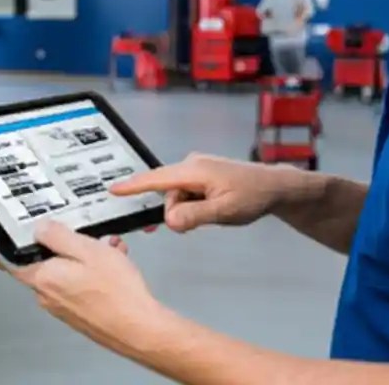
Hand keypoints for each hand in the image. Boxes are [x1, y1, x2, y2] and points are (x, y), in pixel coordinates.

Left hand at [0, 220, 165, 354]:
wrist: (139, 328)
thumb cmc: (116, 293)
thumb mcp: (88, 250)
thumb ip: (59, 236)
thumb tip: (40, 228)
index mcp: (44, 277)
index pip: (9, 260)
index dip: (2, 245)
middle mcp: (48, 295)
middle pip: (45, 261)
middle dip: (66, 244)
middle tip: (87, 236)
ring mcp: (63, 306)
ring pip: (66, 271)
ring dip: (86, 257)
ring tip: (110, 251)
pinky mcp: (78, 312)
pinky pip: (79, 285)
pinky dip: (93, 273)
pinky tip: (114, 266)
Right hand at [109, 152, 284, 232]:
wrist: (274, 186)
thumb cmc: (253, 197)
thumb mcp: (224, 212)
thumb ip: (194, 216)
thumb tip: (168, 220)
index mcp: (194, 170)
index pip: (156, 179)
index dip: (133, 186)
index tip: (113, 190)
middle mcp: (192, 164)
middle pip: (167, 193)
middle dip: (176, 211)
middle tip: (197, 224)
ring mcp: (197, 168)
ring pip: (177, 195)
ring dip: (187, 209)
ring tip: (212, 214)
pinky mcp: (202, 174)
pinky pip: (186, 192)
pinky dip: (192, 204)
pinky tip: (210, 209)